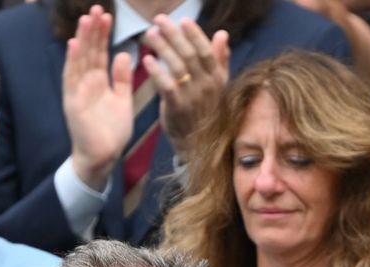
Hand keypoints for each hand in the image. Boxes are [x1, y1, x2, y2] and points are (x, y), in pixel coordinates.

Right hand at [63, 4, 133, 191]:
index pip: (100, 53)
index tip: (107, 16)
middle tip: (97, 9)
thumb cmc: (112, 132)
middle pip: (89, 51)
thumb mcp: (122, 101)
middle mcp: (86, 82)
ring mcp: (78, 91)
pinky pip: (72, 80)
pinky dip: (73, 62)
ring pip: (79, 60)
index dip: (103, 35)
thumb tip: (123, 54)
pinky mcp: (73, 102)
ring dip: (82, 40)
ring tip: (85, 19)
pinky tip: (74, 45)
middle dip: (93, 30)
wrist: (103, 158)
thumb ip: (122, 79)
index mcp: (99, 82)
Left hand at [143, 17, 228, 159]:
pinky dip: (156, 72)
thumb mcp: (217, 86)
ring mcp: (192, 98)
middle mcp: (207, 87)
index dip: (195, 35)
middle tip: (158, 20)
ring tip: (150, 34)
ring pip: (177, 67)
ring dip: (162, 48)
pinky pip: (166, 86)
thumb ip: (219, 60)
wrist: (198, 145)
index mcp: (217, 79)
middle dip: (173, 35)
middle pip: (189, 55)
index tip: (183, 20)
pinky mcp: (177, 109)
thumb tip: (222, 34)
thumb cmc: (205, 110)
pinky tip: (147, 60)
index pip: (206, 52)